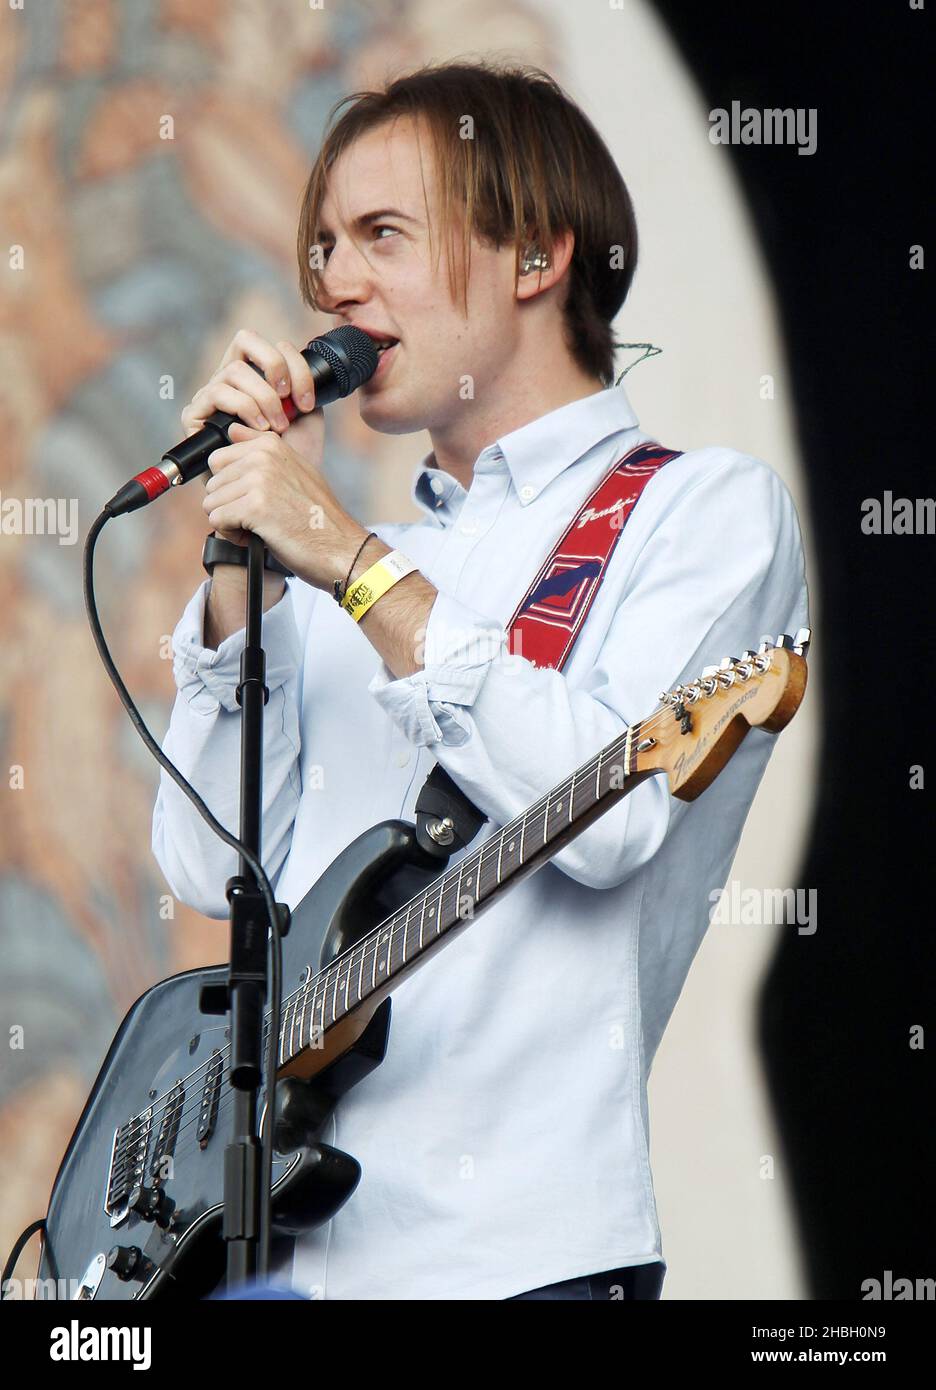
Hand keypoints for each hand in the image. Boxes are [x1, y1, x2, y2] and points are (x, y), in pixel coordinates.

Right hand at [182, 327, 320, 546]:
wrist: (273, 496)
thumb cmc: (289, 459)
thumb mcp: (307, 418)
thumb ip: (306, 388)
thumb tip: (306, 366)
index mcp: (257, 373)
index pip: (269, 343)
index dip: (293, 362)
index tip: (309, 400)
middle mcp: (230, 378)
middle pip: (245, 340)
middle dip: (276, 371)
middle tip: (291, 405)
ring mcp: (211, 394)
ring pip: (234, 371)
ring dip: (262, 397)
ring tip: (276, 427)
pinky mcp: (195, 415)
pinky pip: (217, 394)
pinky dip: (244, 408)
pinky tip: (259, 430)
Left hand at [202, 419, 365, 589]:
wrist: (340, 548)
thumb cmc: (317, 517)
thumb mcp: (294, 470)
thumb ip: (261, 450)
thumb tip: (232, 430)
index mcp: (270, 444)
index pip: (219, 459)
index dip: (232, 486)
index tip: (256, 498)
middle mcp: (263, 456)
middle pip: (212, 483)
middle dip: (229, 506)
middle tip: (260, 517)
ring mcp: (258, 479)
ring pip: (211, 503)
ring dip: (231, 523)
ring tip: (261, 527)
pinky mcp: (254, 506)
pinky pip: (217, 521)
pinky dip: (232, 536)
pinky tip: (257, 537)